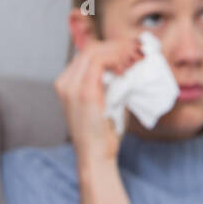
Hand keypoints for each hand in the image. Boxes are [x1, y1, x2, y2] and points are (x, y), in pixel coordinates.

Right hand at [55, 34, 143, 168]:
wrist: (95, 157)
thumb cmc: (103, 133)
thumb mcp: (106, 101)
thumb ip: (112, 82)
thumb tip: (131, 64)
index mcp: (67, 84)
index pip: (88, 54)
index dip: (111, 48)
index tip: (131, 49)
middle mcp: (65, 82)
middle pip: (91, 49)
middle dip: (117, 46)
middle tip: (137, 50)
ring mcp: (72, 86)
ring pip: (94, 51)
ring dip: (118, 50)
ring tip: (135, 56)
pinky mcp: (84, 92)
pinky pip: (99, 62)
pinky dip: (116, 59)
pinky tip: (127, 67)